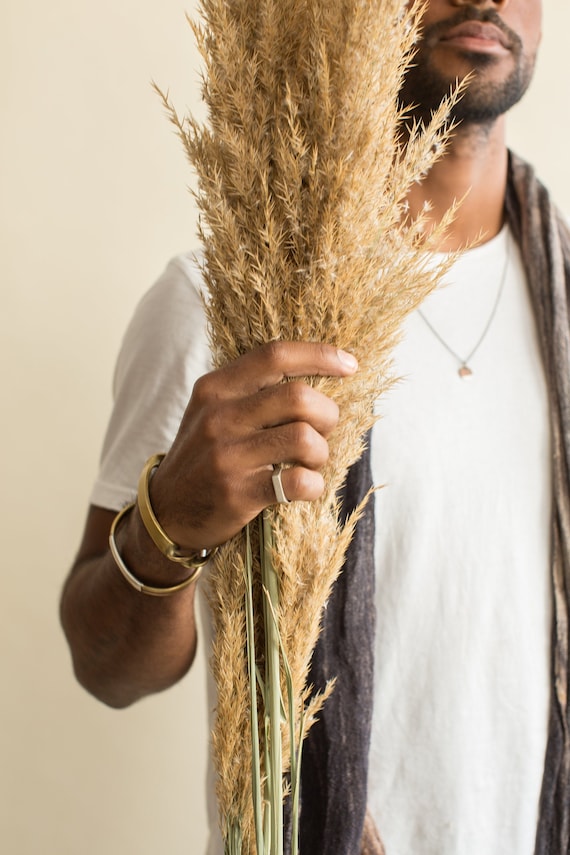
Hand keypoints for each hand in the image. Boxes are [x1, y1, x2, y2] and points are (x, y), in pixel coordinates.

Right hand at [148, 341, 357, 549]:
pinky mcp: (238, 493)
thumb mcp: (212, 411)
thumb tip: (317, 376)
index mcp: (216, 388)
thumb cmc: (204, 455)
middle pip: (299, 397)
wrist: (166, 511)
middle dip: (327, 414)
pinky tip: (304, 487)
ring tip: (311, 462)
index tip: (349, 364)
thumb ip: (252, 390)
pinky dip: (314, 485)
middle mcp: (219, 417)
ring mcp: (228, 456)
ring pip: (305, 439)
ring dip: (321, 453)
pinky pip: (299, 481)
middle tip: (323, 430)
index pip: (275, 355)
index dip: (319, 355)